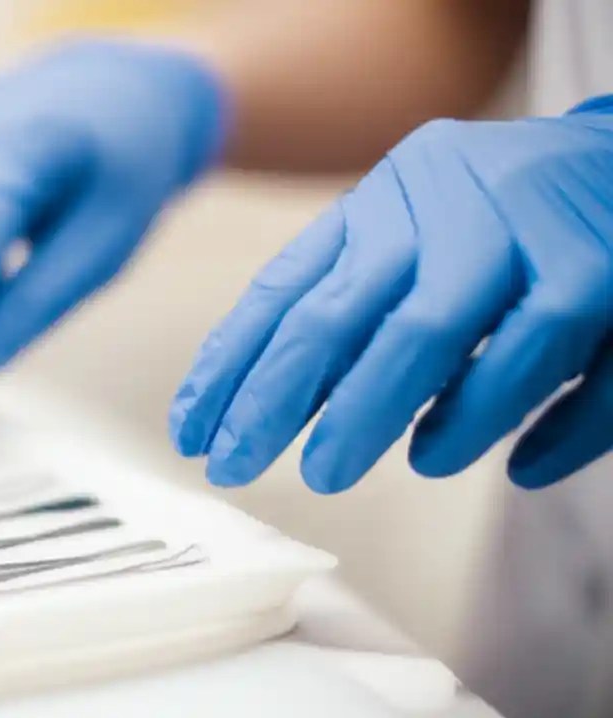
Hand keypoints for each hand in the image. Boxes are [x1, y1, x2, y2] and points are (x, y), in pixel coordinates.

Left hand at [170, 96, 612, 492]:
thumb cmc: (503, 212)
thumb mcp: (409, 230)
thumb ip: (348, 301)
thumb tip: (268, 402)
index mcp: (392, 195)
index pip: (293, 288)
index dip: (234, 366)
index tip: (192, 432)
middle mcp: (457, 207)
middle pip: (355, 314)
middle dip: (283, 400)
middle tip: (240, 466)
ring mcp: (540, 236)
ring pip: (449, 340)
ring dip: (390, 418)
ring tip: (335, 472)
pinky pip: (575, 368)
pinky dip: (541, 428)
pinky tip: (513, 469)